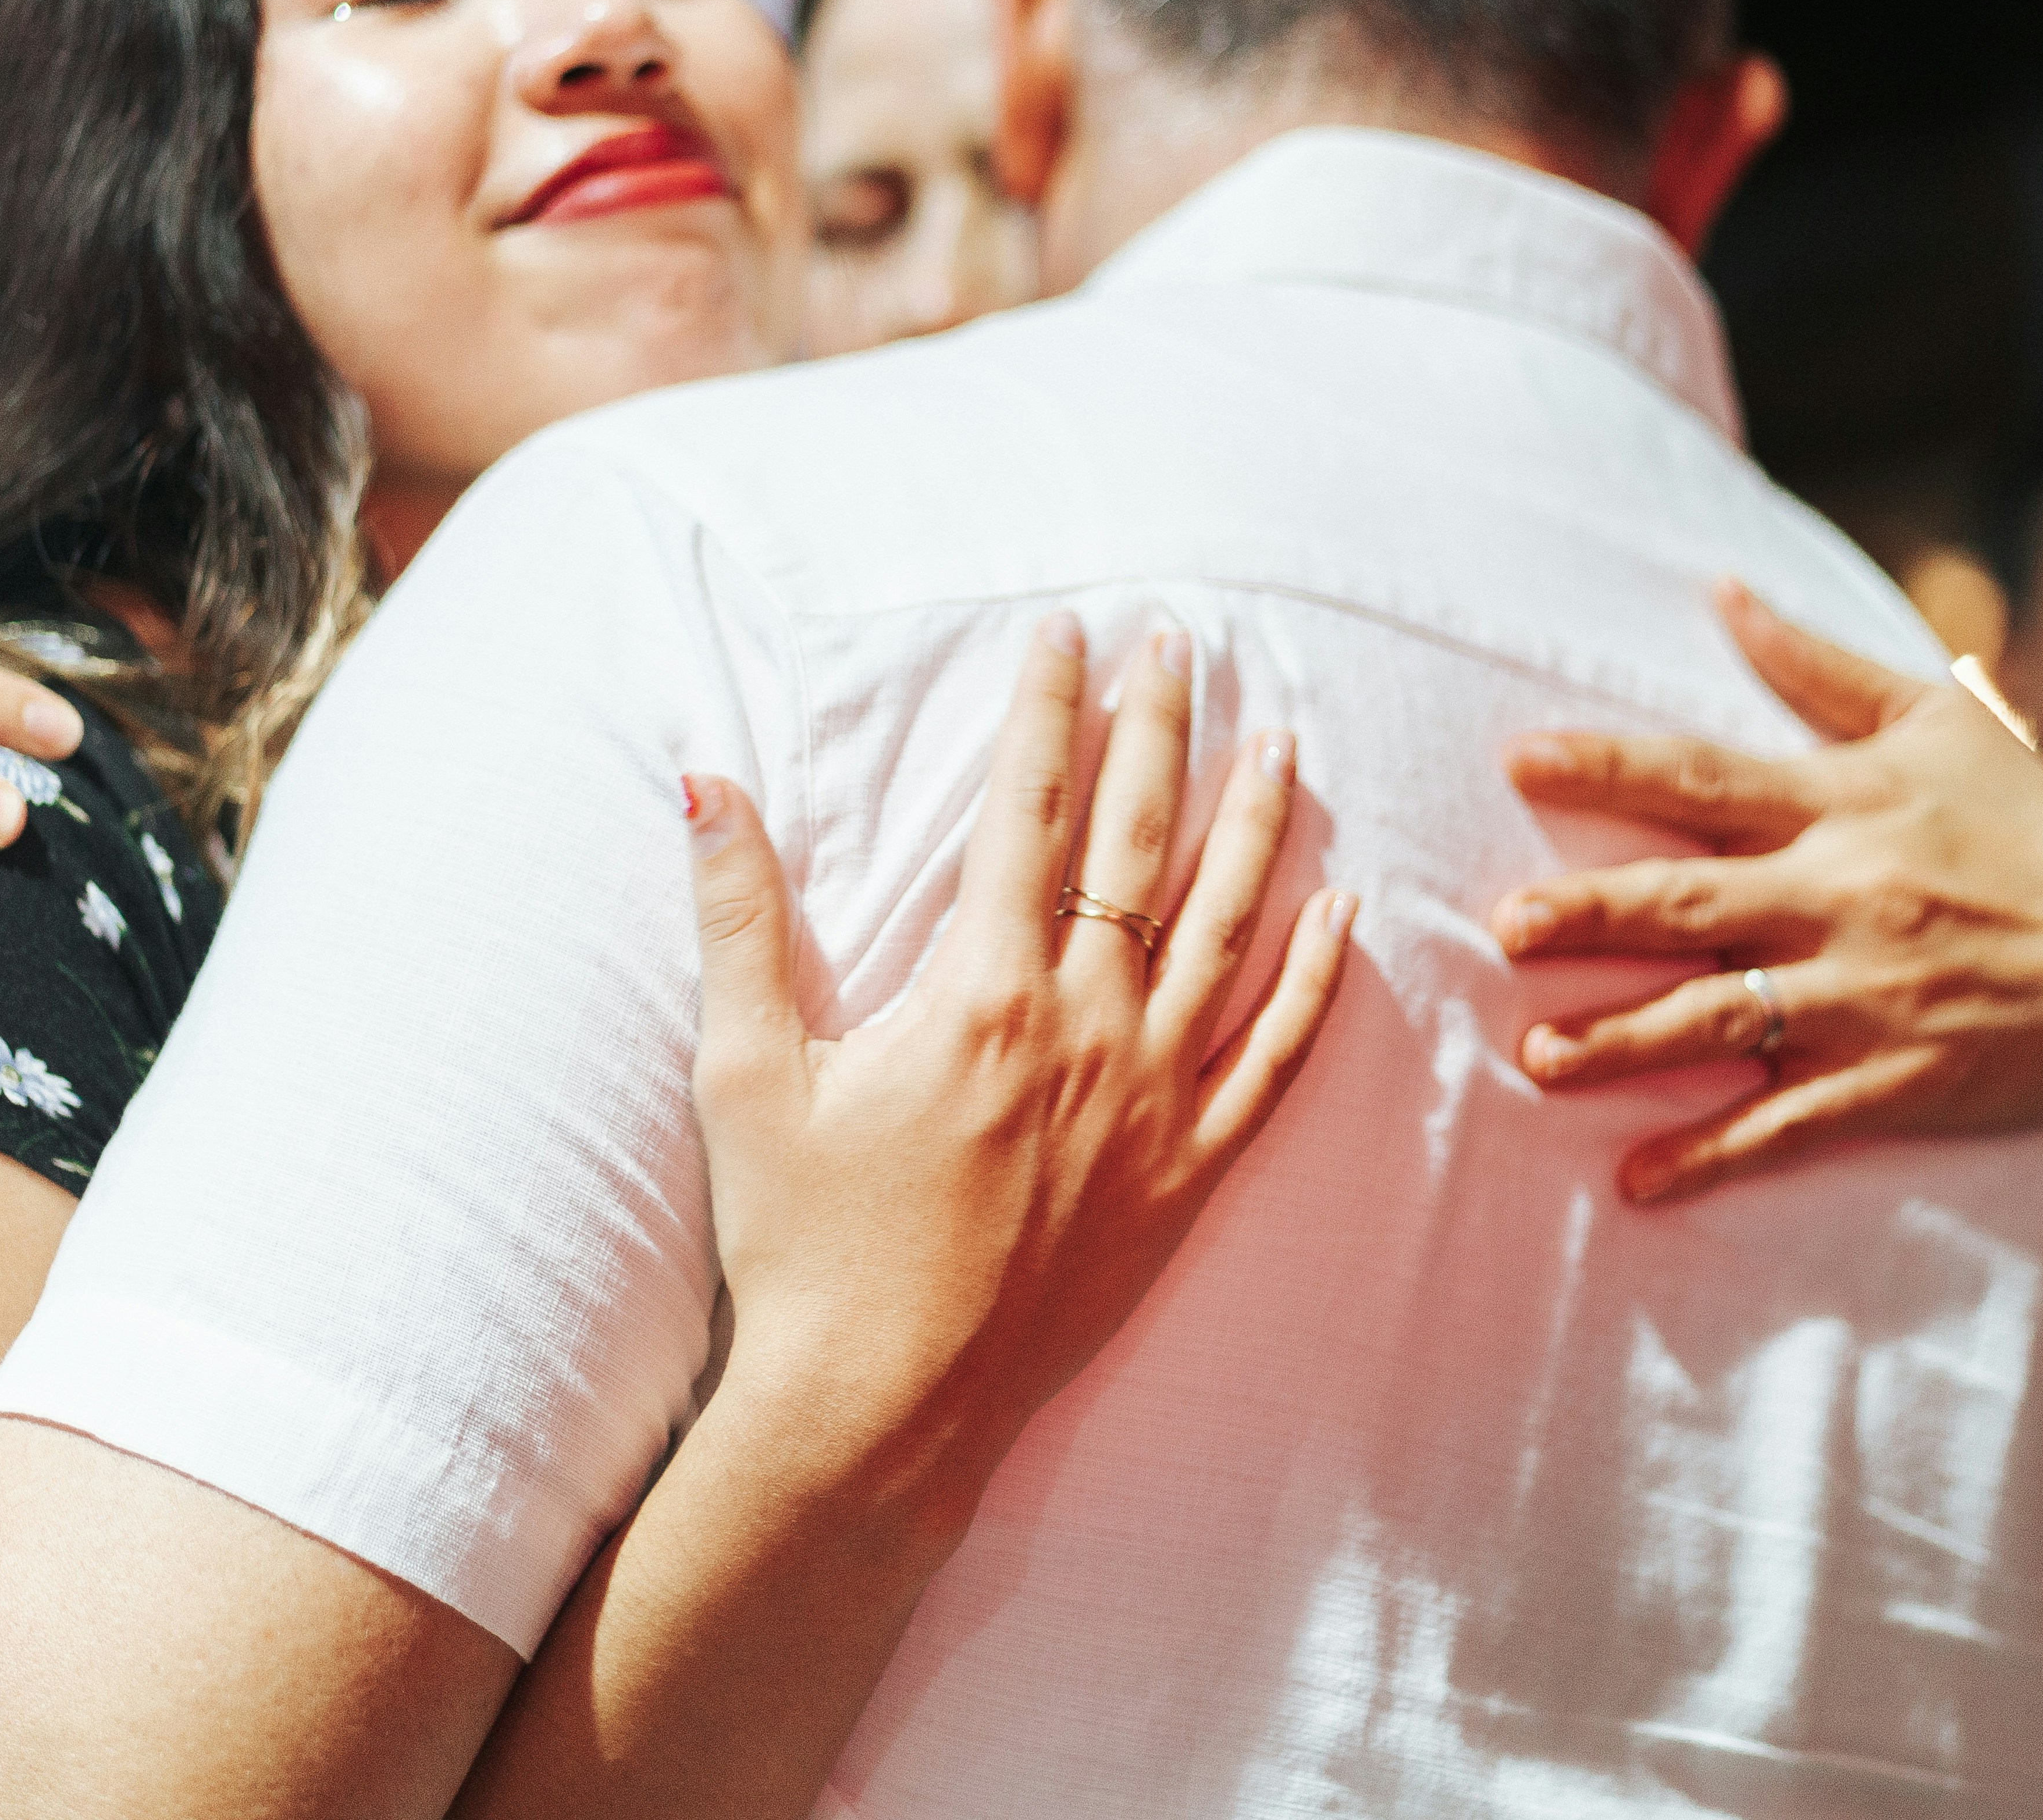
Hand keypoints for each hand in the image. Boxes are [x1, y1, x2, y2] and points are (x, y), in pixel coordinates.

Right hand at [682, 617, 1350, 1514]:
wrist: (877, 1411)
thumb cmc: (803, 1246)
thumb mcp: (747, 1073)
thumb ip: (736, 917)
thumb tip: (704, 780)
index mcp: (980, 994)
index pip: (1029, 809)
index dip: (1050, 709)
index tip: (1069, 632)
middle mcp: (1083, 1031)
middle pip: (1141, 845)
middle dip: (1162, 730)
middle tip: (1183, 643)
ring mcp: (1147, 1104)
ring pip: (1226, 932)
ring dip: (1257, 827)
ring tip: (1281, 742)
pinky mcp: (1184, 1176)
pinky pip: (1271, 1061)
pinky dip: (1309, 981)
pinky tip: (1338, 912)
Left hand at [1496, 581, 2042, 1202]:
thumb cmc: (2035, 826)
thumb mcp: (1937, 721)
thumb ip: (1817, 666)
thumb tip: (1722, 593)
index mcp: (1848, 805)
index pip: (1703, 778)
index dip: (1606, 767)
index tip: (1517, 762)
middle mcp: (1846, 897)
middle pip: (1693, 903)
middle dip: (1593, 916)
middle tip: (1504, 927)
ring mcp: (1870, 995)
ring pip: (1723, 1017)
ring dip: (1625, 1041)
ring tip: (1537, 1058)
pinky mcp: (1898, 1080)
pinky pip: (1786, 1122)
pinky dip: (1709, 1152)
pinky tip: (1636, 1178)